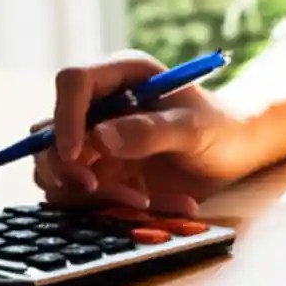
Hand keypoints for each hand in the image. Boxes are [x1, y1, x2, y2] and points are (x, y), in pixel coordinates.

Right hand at [33, 50, 255, 216]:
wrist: (236, 154)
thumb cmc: (221, 129)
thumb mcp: (195, 129)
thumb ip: (151, 131)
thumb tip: (100, 137)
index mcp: (120, 76)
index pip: (72, 83)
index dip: (65, 117)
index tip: (75, 155)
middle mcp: (99, 107)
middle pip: (49, 131)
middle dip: (65, 165)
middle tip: (96, 190)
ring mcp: (97, 142)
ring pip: (59, 170)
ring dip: (89, 194)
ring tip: (143, 203)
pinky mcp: (103, 173)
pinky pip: (84, 196)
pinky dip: (109, 209)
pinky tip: (152, 207)